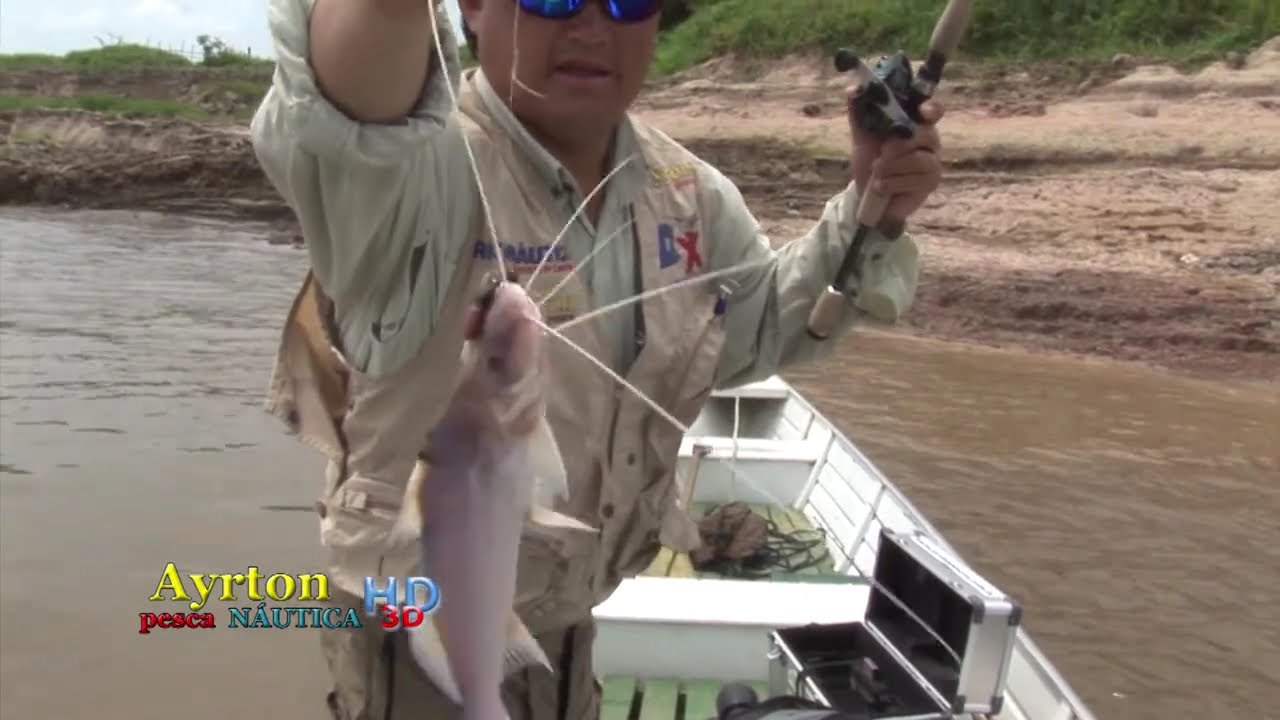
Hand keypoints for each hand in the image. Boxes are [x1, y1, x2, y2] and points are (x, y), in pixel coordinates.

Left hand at [847, 89, 944, 232]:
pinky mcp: (930, 183)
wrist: (867, 196)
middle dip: (899, 145)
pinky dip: (891, 183)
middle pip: (926, 134)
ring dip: (891, 167)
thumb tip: (853, 88)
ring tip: (876, 172)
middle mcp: (930, 140)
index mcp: (916, 123)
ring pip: (919, 159)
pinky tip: (880, 186)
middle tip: (882, 152)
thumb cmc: (871, 161)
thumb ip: (860, 112)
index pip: (934, 109)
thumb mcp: (862, 136)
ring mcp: (933, 162)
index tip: (922, 111)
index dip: (932, 108)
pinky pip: (914, 180)